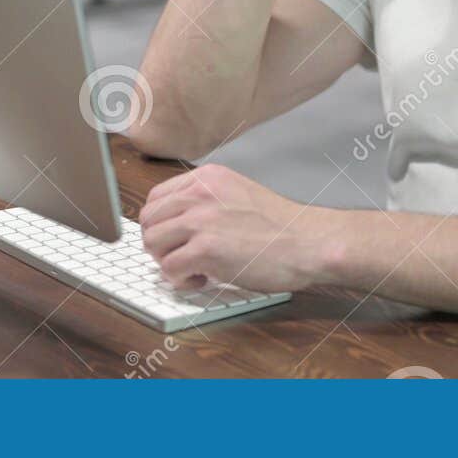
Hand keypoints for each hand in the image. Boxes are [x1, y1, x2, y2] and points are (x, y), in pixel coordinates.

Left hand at [138, 163, 335, 292]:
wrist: (308, 242)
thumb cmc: (280, 226)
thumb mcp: (237, 194)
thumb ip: (206, 201)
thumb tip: (175, 225)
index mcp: (207, 177)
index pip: (157, 197)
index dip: (160, 224)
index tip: (174, 239)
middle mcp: (199, 193)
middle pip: (149, 220)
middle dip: (160, 244)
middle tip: (182, 257)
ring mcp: (201, 220)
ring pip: (153, 243)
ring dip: (168, 262)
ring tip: (194, 268)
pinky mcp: (205, 248)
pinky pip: (169, 268)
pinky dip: (181, 280)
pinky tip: (204, 278)